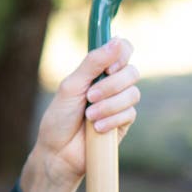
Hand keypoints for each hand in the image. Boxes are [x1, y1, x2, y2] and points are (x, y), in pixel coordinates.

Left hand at [20, 37, 140, 191]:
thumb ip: (93, 63)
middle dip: (111, 85)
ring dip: (109, 105)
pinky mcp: (124, 122)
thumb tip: (116, 40)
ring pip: (133, 94)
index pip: (123, 50)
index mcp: (97, 70)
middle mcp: (111, 83)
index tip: (109, 67)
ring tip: (89, 115)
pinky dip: (112, 119)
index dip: (122, 55)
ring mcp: (119, 103)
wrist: (59, 151)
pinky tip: (96, 128)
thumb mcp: (72, 85)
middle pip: (132, 72)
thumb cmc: (60, 116)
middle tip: (89, 96)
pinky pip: (130, 114)